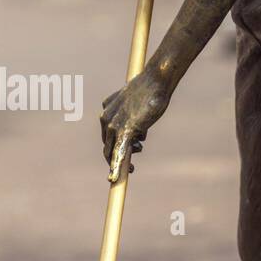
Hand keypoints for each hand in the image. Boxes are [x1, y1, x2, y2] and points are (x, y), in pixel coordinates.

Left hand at [100, 64, 171, 181]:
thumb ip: (131, 117)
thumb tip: (137, 135)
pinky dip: (116, 167)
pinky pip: (119, 153)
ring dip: (124, 162)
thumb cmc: (150, 91)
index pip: (107, 135)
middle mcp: (106, 118)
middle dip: (117, 159)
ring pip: (113, 152)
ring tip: (140, 150)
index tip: (124, 155)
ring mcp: (113, 125)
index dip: (113, 148)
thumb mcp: (135, 104)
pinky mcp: (124, 131)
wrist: (155, 81)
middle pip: (107, 146)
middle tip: (132, 169)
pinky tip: (115, 178)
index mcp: (106, 111)